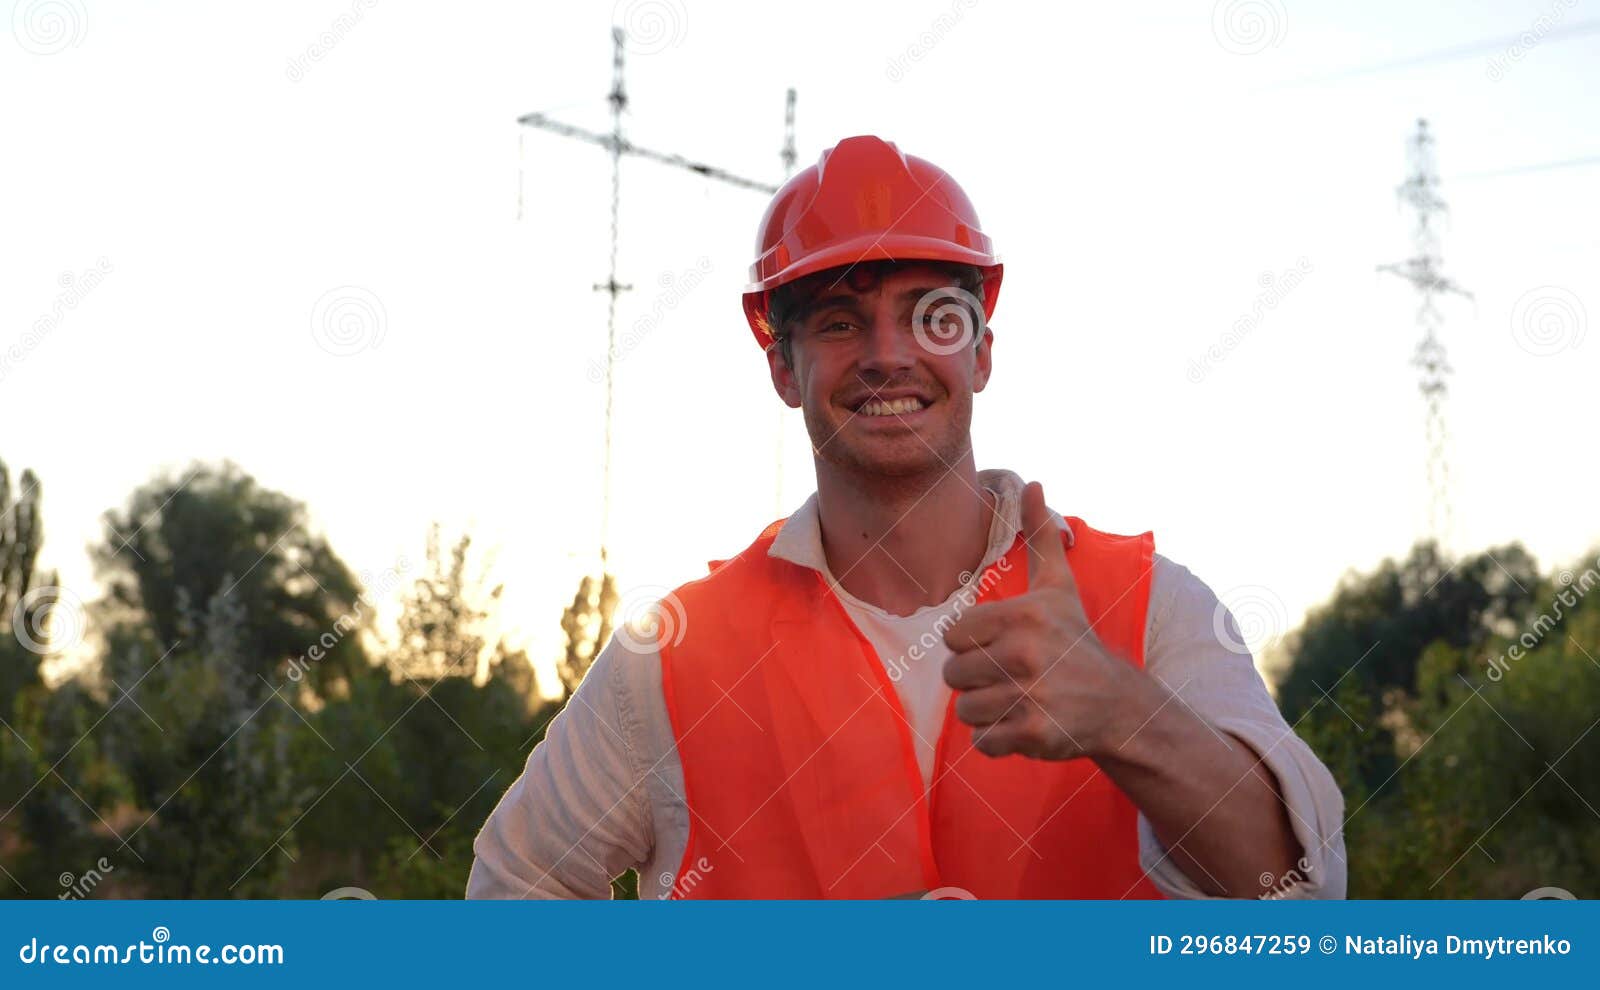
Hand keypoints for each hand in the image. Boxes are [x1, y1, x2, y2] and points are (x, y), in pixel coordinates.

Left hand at [940, 481, 1151, 759]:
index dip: (972, 644)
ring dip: (986, 710)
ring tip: (1017, 699)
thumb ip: (1041, 535)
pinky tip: (1022, 724)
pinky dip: (996, 740)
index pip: (952, 636)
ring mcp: (1032, 696)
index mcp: (1024, 615)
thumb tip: (1033, 482)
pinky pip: (983, 742)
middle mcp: (1027, 653)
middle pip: (952, 675)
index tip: (1002, 646)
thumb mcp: (1058, 586)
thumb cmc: (1075, 640)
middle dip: (976, 680)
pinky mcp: (1035, 734)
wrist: (1118, 703)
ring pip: (965, 710)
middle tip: (1011, 677)